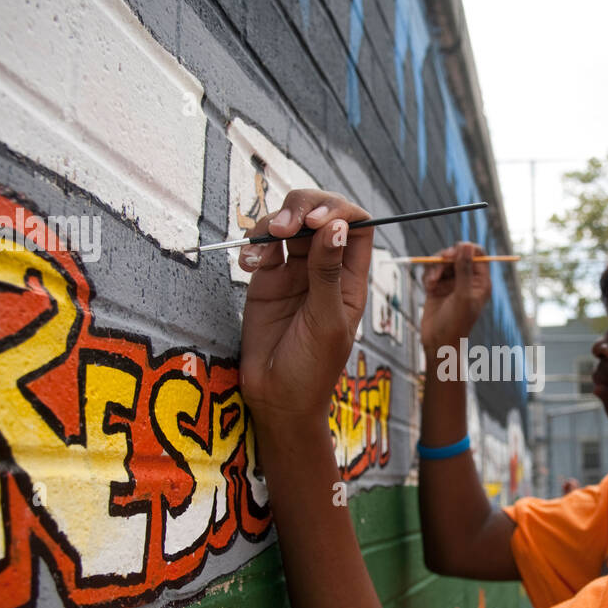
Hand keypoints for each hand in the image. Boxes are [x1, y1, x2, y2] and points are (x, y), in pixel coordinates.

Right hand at [237, 189, 371, 426]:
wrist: (277, 398)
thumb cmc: (313, 368)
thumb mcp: (326, 321)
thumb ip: (328, 272)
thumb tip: (335, 226)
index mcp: (352, 278)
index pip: (359, 226)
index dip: (341, 211)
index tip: (318, 221)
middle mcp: (326, 268)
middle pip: (322, 215)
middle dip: (303, 208)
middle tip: (285, 225)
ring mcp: (295, 271)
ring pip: (289, 224)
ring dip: (274, 221)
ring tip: (265, 240)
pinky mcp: (266, 279)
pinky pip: (262, 247)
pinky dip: (254, 245)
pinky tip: (249, 264)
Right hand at [420, 241, 491, 353]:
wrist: (438, 344)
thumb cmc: (456, 324)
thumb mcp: (462, 295)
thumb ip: (465, 269)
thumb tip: (466, 245)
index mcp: (481, 281)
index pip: (477, 253)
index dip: (464, 249)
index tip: (452, 255)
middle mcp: (468, 280)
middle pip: (457, 254)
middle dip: (446, 257)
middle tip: (439, 262)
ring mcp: (452, 283)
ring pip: (442, 262)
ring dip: (434, 268)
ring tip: (431, 282)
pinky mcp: (437, 287)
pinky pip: (431, 271)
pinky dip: (428, 276)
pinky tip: (428, 287)